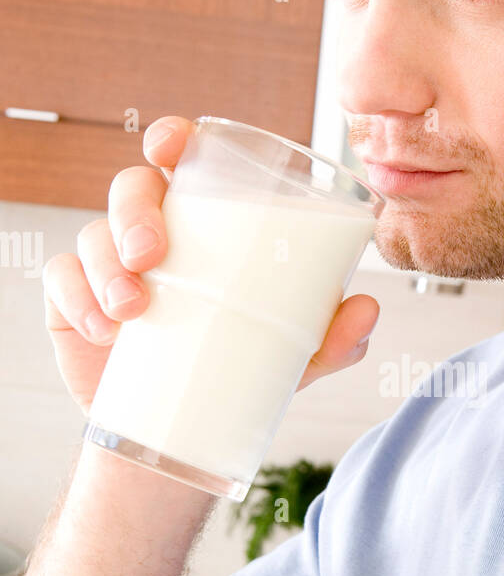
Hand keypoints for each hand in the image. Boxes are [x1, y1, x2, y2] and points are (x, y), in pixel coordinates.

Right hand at [42, 115, 380, 413]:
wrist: (183, 436)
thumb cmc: (239, 370)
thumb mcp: (293, 358)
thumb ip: (332, 336)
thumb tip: (369, 309)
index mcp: (207, 226)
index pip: (184, 162)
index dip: (172, 139)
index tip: (169, 146)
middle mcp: (154, 233)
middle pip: (132, 190)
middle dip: (136, 213)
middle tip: (154, 256)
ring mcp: (108, 265)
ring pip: (93, 235)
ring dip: (107, 265)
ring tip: (132, 310)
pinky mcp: (73, 301)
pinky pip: (62, 281)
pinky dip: (78, 300)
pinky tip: (103, 329)